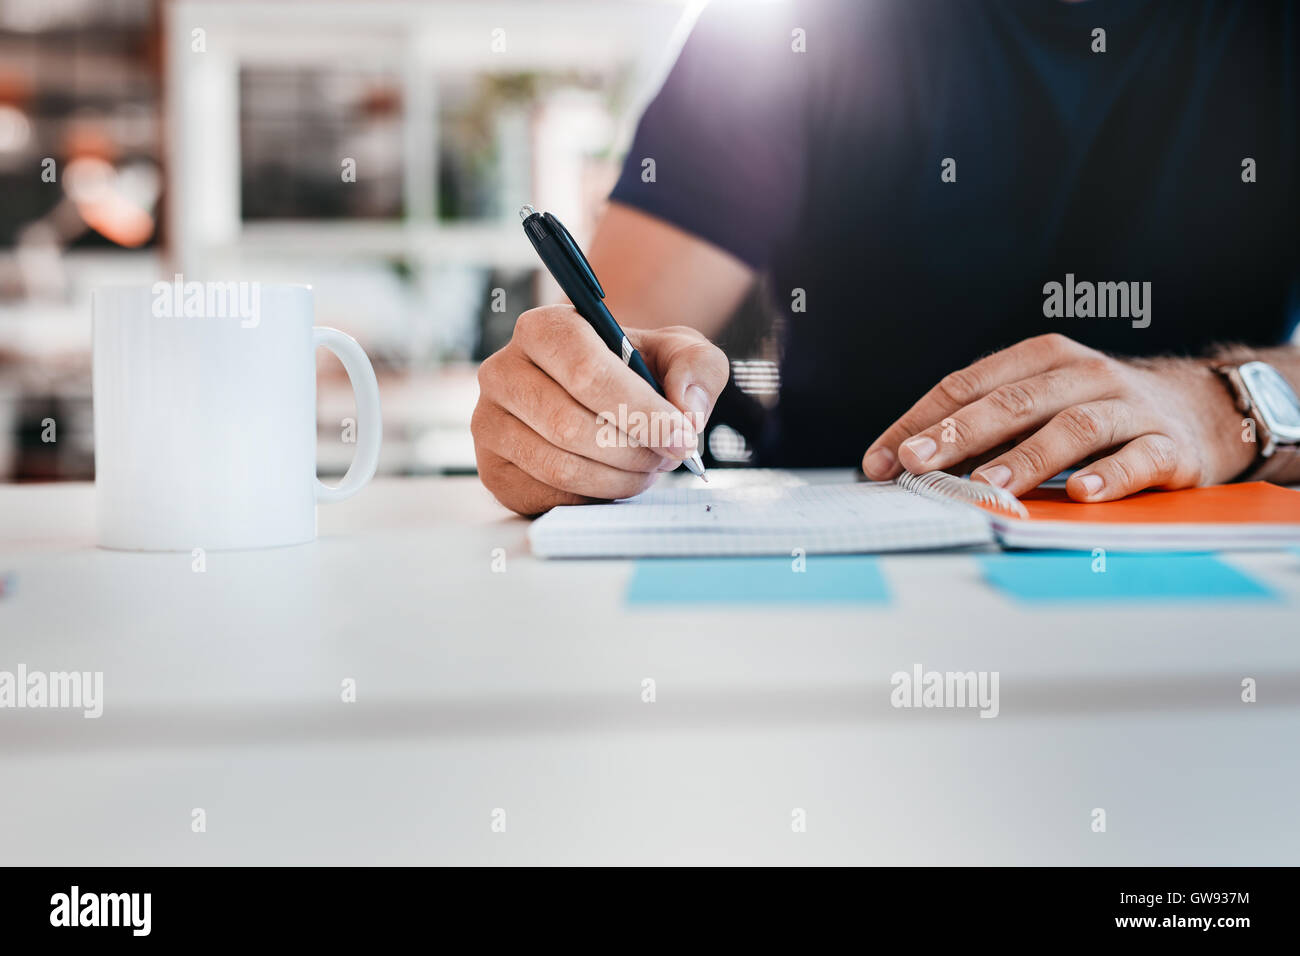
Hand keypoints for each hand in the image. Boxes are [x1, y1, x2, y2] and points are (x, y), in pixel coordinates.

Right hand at [472, 305, 728, 514]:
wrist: (597, 393)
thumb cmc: (634, 370)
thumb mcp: (677, 353)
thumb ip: (696, 369)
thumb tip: (686, 412)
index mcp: (542, 328)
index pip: (587, 373)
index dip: (641, 412)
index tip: (682, 437)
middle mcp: (502, 372)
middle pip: (571, 426)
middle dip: (633, 451)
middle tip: (667, 456)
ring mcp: (489, 424)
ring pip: (560, 467)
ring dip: (618, 478)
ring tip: (646, 467)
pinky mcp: (493, 470)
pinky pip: (548, 495)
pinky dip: (593, 496)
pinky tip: (613, 478)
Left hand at [861, 333, 1255, 500]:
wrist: (1203, 408)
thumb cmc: (1097, 409)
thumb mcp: (1040, 402)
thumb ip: (982, 426)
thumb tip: (903, 463)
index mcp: (1040, 358)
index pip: (966, 385)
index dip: (920, 421)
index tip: (882, 460)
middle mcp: (1082, 374)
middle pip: (1013, 402)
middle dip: (959, 432)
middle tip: (918, 461)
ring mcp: (1127, 407)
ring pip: (1072, 428)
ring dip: (1025, 459)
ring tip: (987, 485)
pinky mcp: (1168, 444)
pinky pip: (1138, 458)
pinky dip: (1111, 476)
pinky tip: (1083, 495)